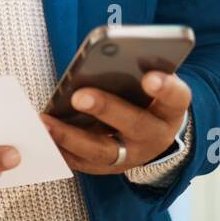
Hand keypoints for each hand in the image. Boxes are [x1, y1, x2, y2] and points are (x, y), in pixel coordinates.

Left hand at [40, 71, 190, 174]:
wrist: (153, 133)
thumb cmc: (147, 97)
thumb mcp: (152, 81)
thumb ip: (138, 68)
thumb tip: (107, 51)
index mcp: (171, 110)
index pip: (175, 98)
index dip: (165, 88)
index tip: (149, 78)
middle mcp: (156, 136)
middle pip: (134, 125)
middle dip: (106, 109)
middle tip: (79, 96)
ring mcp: (133, 156)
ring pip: (104, 151)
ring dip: (72, 137)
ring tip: (47, 122)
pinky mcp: (111, 168)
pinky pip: (84, 163)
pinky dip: (63, 150)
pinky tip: (44, 135)